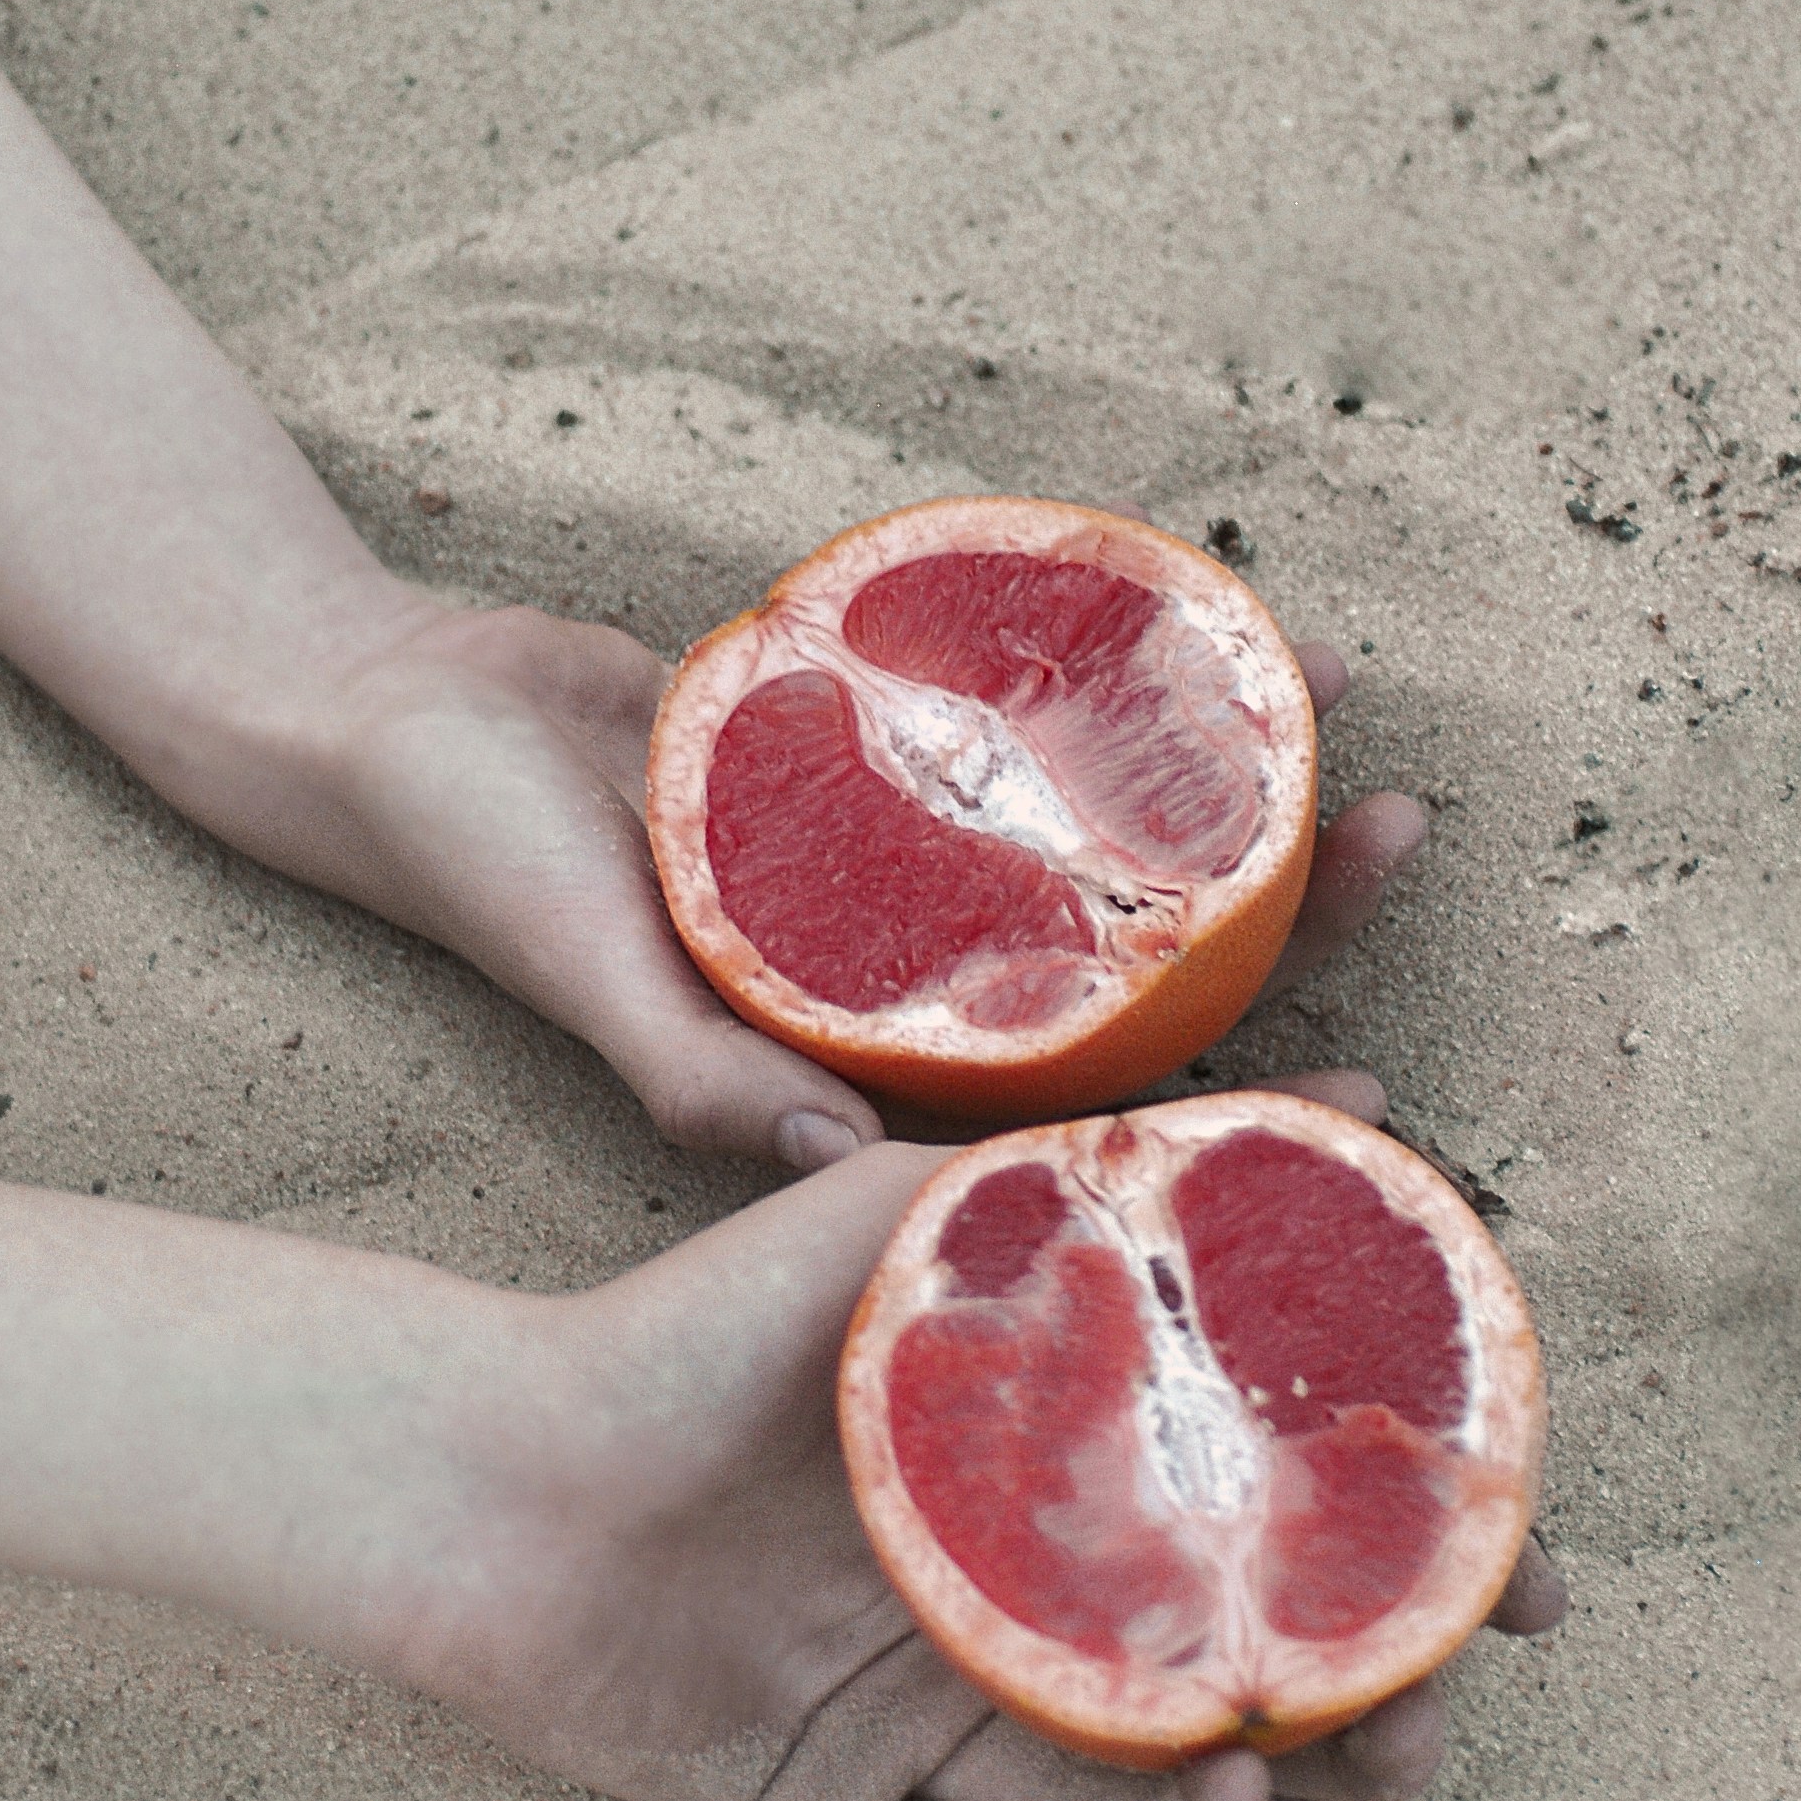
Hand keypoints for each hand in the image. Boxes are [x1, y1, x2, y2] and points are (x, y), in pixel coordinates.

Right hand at [236, 592, 1428, 1178]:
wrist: (393, 714)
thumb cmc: (465, 856)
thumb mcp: (574, 958)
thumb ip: (684, 1065)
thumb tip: (829, 1155)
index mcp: (853, 1076)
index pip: (1069, 1125)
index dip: (1221, 1126)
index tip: (1380, 1098)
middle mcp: (896, 994)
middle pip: (1132, 984)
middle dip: (1281, 923)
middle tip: (1407, 835)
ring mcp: (892, 881)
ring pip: (1100, 860)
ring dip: (1229, 806)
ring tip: (1349, 728)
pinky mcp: (872, 768)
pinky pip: (1021, 744)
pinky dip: (1114, 704)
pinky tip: (1219, 645)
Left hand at [415, 1073, 1564, 1800]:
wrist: (480, 1471)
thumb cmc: (683, 1337)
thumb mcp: (892, 1231)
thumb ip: (1075, 1179)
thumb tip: (1328, 1087)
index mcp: (1027, 1484)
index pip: (1245, 1538)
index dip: (1384, 1572)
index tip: (1512, 1580)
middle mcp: (980, 1609)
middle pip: (1203, 1693)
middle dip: (1332, 1726)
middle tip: (1414, 1736)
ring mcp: (895, 1725)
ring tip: (1259, 1793)